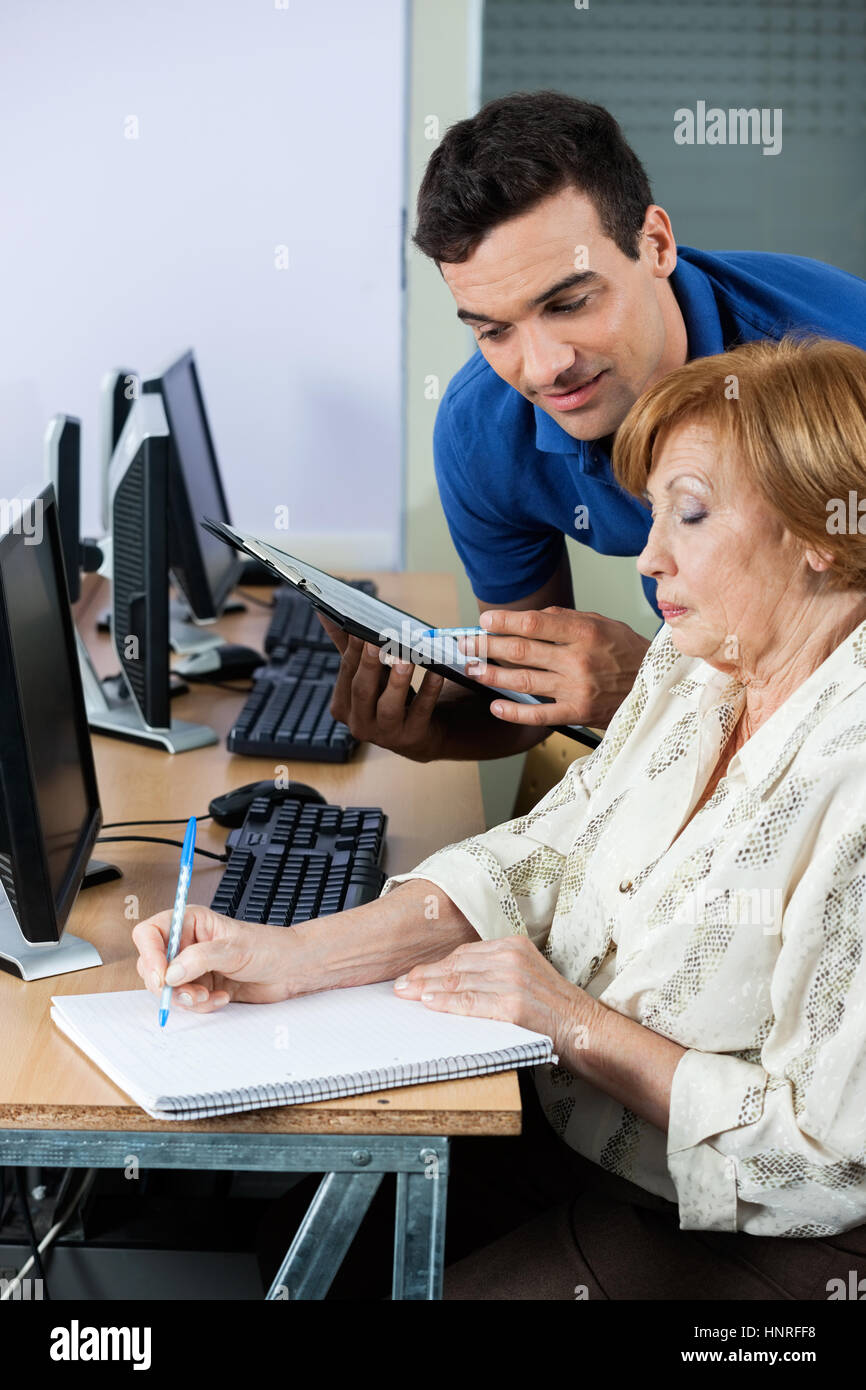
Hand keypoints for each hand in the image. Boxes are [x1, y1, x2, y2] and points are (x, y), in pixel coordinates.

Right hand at [132, 904, 295, 1010]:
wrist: (291, 970)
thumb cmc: (269, 948)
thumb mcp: (234, 949)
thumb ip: (200, 958)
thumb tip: (171, 972)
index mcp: (190, 922)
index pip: (150, 933)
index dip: (150, 955)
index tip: (162, 977)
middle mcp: (187, 944)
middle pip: (152, 965)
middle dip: (168, 984)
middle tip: (189, 991)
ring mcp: (193, 966)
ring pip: (168, 988)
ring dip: (186, 998)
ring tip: (209, 995)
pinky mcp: (202, 986)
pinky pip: (186, 1001)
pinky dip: (201, 1005)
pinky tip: (221, 997)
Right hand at [315, 610, 446, 760]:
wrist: (417, 733)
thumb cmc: (386, 696)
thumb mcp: (367, 674)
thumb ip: (346, 647)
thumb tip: (325, 613)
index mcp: (342, 706)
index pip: (346, 673)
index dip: (353, 651)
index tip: (359, 628)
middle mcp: (359, 724)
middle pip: (362, 691)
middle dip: (369, 665)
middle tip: (378, 641)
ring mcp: (385, 735)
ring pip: (389, 707)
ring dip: (397, 682)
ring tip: (405, 658)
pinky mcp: (412, 737)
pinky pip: (420, 712)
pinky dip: (429, 691)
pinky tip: (437, 673)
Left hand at [393, 935, 599, 1067]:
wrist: (586, 1029)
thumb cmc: (555, 1010)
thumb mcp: (526, 977)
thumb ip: (495, 973)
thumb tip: (455, 982)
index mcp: (514, 946)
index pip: (463, 953)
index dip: (435, 965)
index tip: (414, 973)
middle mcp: (511, 957)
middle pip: (456, 965)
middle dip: (424, 976)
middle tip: (401, 985)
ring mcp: (512, 979)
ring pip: (458, 982)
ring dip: (427, 989)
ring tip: (407, 994)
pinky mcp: (513, 1004)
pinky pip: (470, 1003)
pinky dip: (446, 1003)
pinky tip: (429, 1003)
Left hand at [460, 607, 649, 727]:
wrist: (658, 688)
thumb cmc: (629, 652)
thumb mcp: (603, 623)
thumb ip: (566, 619)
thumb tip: (530, 618)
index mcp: (584, 632)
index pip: (534, 623)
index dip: (504, 621)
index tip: (485, 621)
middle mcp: (578, 660)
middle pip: (521, 650)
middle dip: (486, 646)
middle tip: (465, 644)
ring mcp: (576, 689)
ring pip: (523, 681)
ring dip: (492, 675)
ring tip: (472, 669)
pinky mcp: (577, 713)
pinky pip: (538, 714)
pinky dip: (513, 711)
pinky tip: (496, 705)